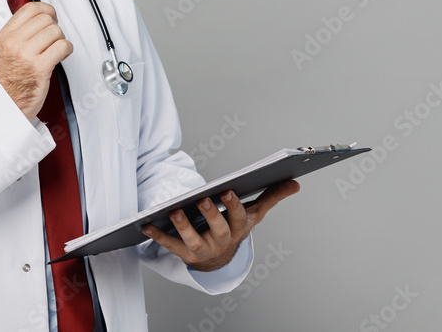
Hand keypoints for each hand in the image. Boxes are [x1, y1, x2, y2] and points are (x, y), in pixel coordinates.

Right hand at [0, 1, 72, 120]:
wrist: (6, 103)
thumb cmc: (7, 80)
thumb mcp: (4, 50)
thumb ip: (18, 33)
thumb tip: (38, 18)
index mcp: (6, 36)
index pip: (30, 9)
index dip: (46, 10)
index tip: (51, 16)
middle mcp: (14, 43)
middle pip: (45, 19)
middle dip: (54, 27)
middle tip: (54, 38)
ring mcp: (26, 54)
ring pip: (55, 31)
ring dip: (61, 39)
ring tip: (57, 48)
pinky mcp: (40, 67)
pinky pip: (62, 46)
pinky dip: (67, 49)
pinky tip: (62, 55)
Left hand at [141, 180, 299, 271]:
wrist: (219, 260)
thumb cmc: (235, 228)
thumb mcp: (254, 214)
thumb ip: (272, 196)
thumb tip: (295, 182)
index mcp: (239, 228)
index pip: (239, 217)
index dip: (233, 206)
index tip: (228, 191)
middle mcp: (222, 241)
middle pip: (218, 229)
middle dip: (211, 215)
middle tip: (203, 200)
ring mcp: (203, 249)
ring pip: (193, 241)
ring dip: (184, 227)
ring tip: (174, 212)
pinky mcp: (184, 254)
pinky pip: (170, 246)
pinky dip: (158, 236)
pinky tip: (146, 225)